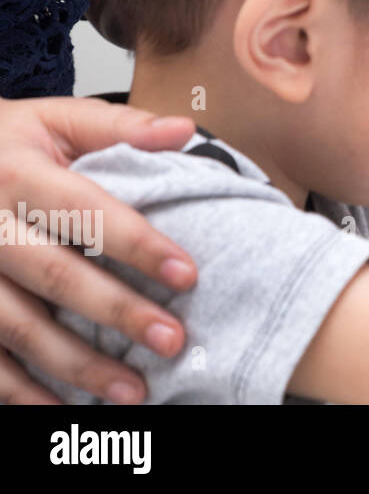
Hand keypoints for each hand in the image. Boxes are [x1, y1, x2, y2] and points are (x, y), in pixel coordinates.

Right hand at [0, 96, 197, 402]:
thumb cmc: (8, 143)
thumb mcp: (56, 119)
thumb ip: (120, 127)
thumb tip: (184, 130)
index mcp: (18, 175)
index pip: (87, 213)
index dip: (139, 246)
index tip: (188, 275)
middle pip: (56, 276)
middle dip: (117, 312)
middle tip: (172, 341)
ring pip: (19, 327)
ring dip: (76, 365)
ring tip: (133, 390)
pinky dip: (19, 390)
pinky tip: (60, 410)